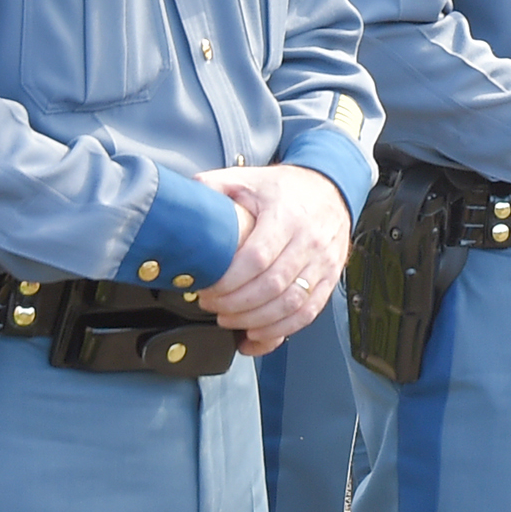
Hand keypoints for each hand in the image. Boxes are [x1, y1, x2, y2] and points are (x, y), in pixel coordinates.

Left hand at [193, 165, 351, 354]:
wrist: (330, 189)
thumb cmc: (286, 189)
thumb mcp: (248, 179)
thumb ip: (214, 188)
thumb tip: (180, 202)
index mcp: (286, 215)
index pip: (257, 258)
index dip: (229, 282)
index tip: (208, 289)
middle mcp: (309, 240)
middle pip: (272, 286)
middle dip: (236, 305)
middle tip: (212, 306)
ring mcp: (322, 262)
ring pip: (291, 305)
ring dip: (256, 321)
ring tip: (231, 320)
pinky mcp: (329, 278)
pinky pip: (308, 312)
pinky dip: (281, 330)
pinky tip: (258, 332)